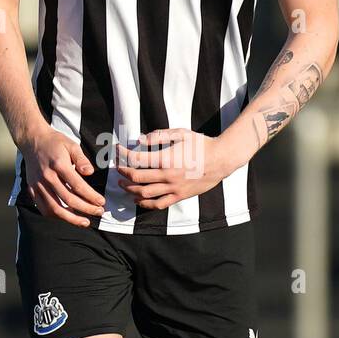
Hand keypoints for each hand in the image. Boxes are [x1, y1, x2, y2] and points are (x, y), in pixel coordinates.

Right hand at [22, 126, 104, 226]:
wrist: (32, 140)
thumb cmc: (55, 142)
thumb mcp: (71, 145)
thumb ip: (81, 160)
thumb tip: (90, 173)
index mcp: (58, 165)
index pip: (78, 186)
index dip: (91, 196)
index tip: (102, 202)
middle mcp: (47, 177)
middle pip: (68, 199)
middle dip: (86, 208)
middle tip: (99, 212)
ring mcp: (38, 184)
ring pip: (55, 208)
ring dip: (71, 218)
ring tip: (84, 222)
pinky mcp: (32, 189)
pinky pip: (43, 208)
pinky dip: (55, 215)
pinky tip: (66, 217)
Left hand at [116, 129, 234, 210]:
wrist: (221, 160)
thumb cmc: (201, 144)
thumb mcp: (181, 133)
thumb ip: (159, 135)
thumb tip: (140, 140)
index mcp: (166, 159)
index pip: (136, 159)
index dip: (123, 154)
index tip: (118, 150)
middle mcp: (168, 176)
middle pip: (136, 178)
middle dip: (123, 173)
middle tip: (117, 168)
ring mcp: (174, 188)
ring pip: (144, 194)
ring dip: (130, 189)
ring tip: (122, 184)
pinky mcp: (179, 196)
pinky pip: (158, 204)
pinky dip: (145, 203)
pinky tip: (137, 199)